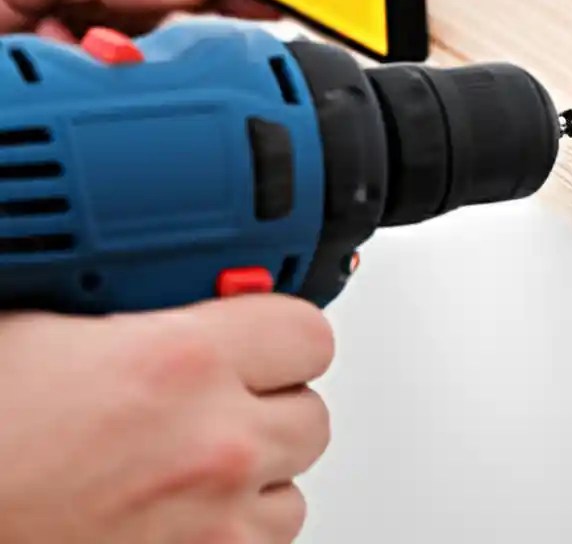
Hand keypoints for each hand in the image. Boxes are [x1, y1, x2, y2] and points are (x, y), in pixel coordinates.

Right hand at [0, 295, 334, 543]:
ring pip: (293, 485)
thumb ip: (120, 307)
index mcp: (178, 363)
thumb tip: (158, 281)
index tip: (257, 335)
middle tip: (214, 400)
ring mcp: (212, 520)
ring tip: (189, 460)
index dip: (279, 332)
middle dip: (267, 403)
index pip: (308, 333)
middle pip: (310, 412)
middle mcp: (213, 444)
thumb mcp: (34, 330)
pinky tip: (179, 510)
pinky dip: (231, 529)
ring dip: (256, 472)